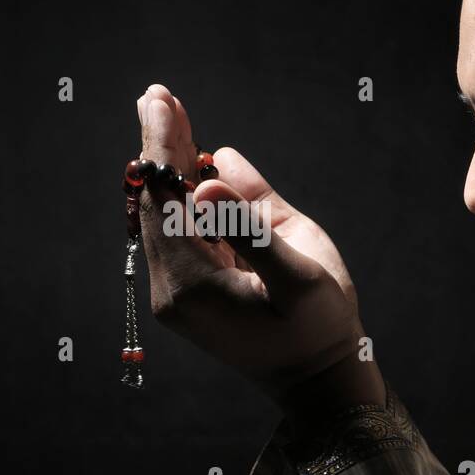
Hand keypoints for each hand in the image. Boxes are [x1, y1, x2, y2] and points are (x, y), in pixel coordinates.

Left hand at [134, 83, 385, 419]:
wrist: (318, 381)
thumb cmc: (319, 329)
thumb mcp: (300, 277)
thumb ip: (252, 226)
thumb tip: (207, 177)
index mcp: (193, 285)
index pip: (164, 202)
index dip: (162, 148)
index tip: (161, 101)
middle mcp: (173, 290)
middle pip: (156, 204)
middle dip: (159, 147)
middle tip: (157, 94)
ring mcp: (177, 293)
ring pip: (163, 216)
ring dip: (167, 165)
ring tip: (169, 111)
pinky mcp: (190, 291)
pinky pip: (179, 232)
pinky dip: (182, 193)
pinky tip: (187, 157)